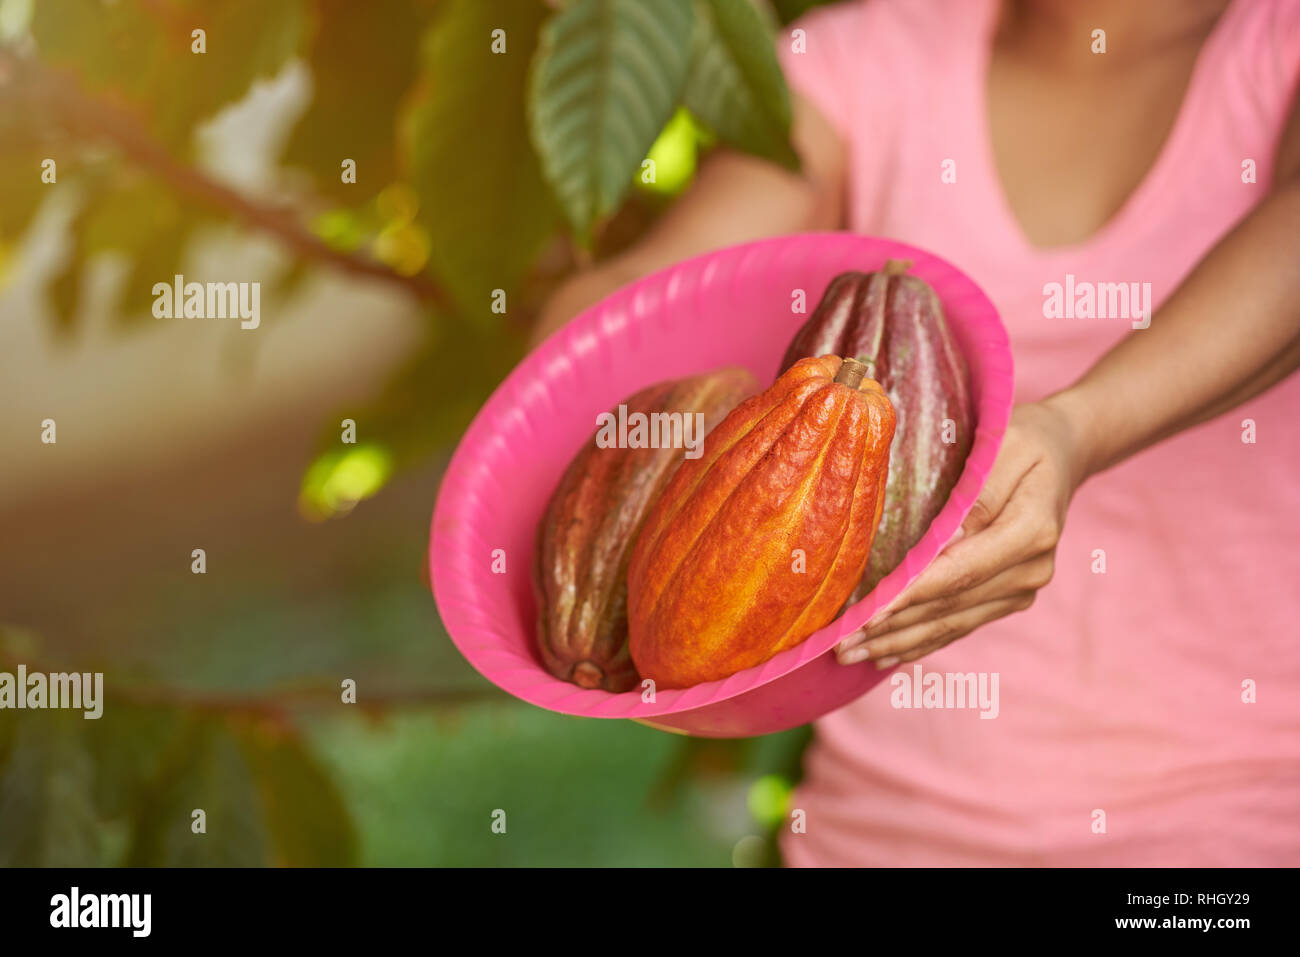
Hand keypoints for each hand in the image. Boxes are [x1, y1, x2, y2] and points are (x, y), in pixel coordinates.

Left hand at [836, 398, 1089, 667]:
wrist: (1064, 452)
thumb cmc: (1023, 440)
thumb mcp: (1003, 447)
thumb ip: (976, 495)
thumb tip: (945, 539)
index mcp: (1030, 531)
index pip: (958, 572)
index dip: (910, 598)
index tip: (868, 617)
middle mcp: (1031, 569)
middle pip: (950, 606)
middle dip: (893, 628)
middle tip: (842, 646)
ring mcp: (1023, 587)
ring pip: (952, 622)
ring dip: (901, 641)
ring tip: (854, 655)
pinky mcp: (1010, 595)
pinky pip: (962, 623)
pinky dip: (925, 639)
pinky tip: (890, 652)